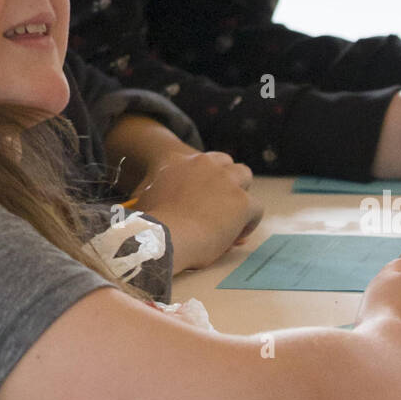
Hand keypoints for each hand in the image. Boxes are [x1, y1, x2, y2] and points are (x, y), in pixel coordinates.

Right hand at [131, 150, 261, 272]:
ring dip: (240, 193)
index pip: (201, 161)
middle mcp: (203, 164)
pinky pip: (256, 208)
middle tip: (219, 205)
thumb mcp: (143, 200)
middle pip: (226, 163)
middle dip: (226, 180)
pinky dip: (249, 221)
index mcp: (177, 161)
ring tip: (232, 217)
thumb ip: (155, 197)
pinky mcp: (241, 201)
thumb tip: (154, 208)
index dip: (204, 179)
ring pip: (244, 176)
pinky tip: (237, 235)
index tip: (201, 198)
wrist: (163, 238)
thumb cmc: (148, 225)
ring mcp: (225, 181)